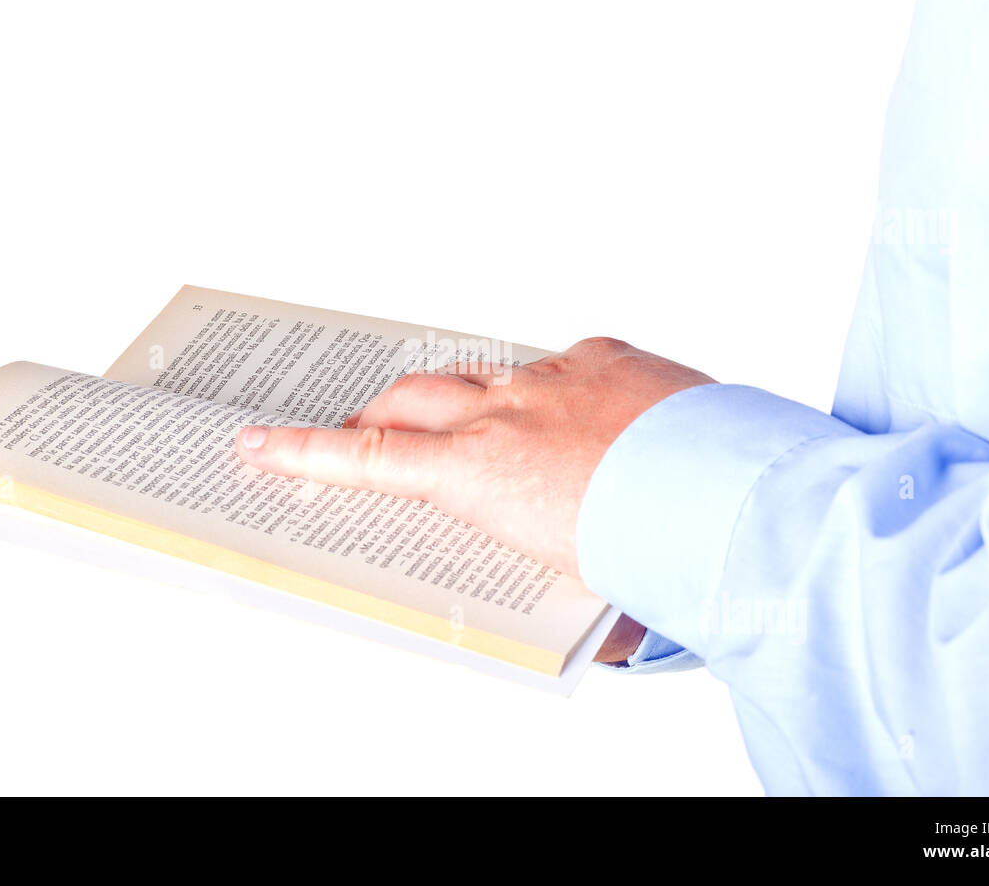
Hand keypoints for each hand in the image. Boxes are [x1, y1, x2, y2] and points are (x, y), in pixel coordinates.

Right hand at [235, 336, 713, 580]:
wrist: (734, 493)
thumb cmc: (658, 549)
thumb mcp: (586, 593)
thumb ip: (569, 601)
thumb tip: (597, 630)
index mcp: (479, 474)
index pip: (366, 461)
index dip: (300, 453)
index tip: (255, 443)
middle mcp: (505, 414)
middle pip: (408, 401)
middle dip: (372, 416)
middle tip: (355, 431)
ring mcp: (554, 378)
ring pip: (481, 377)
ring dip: (464, 403)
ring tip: (475, 428)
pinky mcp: (605, 358)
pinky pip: (560, 364)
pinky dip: (554, 388)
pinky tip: (575, 412)